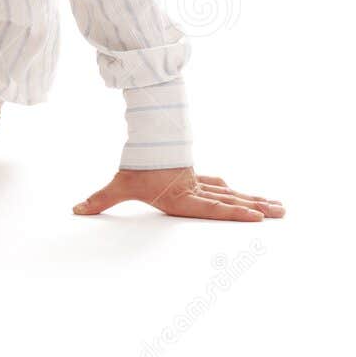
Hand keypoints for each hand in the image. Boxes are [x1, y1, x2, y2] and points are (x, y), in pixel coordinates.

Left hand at [73, 168, 284, 220]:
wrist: (145, 140)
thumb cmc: (135, 167)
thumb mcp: (118, 185)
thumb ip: (99, 200)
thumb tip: (75, 210)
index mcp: (181, 196)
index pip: (211, 206)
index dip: (232, 212)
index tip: (255, 216)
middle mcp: (195, 191)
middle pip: (229, 199)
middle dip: (255, 207)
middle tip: (280, 213)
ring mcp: (200, 185)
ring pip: (232, 193)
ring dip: (255, 200)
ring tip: (279, 208)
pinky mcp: (200, 180)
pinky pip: (224, 189)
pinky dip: (240, 195)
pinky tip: (255, 200)